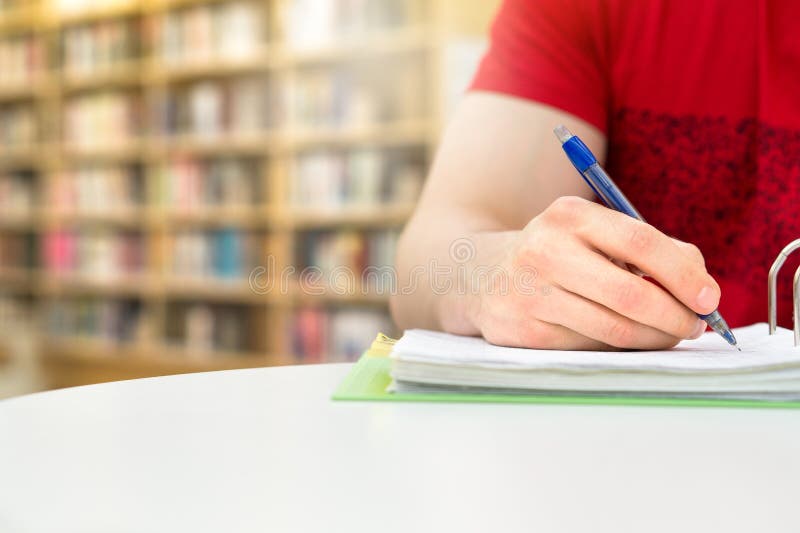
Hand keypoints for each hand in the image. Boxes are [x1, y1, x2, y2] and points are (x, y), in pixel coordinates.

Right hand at [470, 196, 719, 349]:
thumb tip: (700, 286)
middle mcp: (545, 251)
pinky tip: (624, 338)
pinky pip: (590, 348)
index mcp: (569, 215)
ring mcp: (530, 294)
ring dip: (653, 339)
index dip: (683, 273)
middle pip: (630, 293)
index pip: (640, 242)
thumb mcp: (593, 232)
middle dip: (674, 316)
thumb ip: (650, 248)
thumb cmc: (557, 253)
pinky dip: (619, 348)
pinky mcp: (523, 331)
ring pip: (613, 330)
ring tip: (667, 335)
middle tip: (693, 325)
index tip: (708, 297)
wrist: (482, 274)